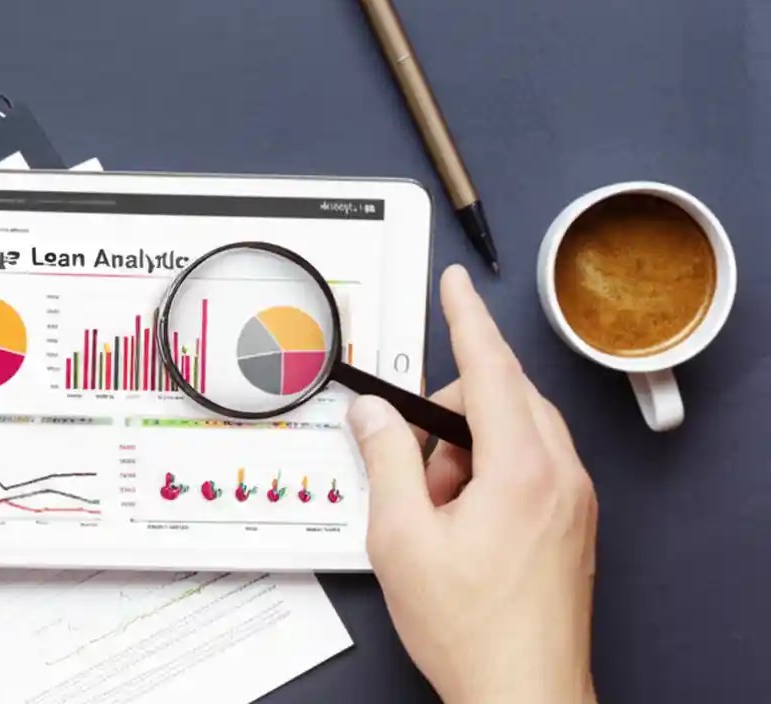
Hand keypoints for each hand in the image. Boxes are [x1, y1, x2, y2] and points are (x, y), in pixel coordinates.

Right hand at [348, 265, 597, 703]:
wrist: (523, 693)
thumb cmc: (472, 628)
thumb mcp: (401, 538)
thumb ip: (385, 460)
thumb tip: (374, 414)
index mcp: (521, 467)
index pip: (490, 367)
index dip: (466, 318)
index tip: (456, 284)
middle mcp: (559, 475)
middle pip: (499, 399)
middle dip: (446, 415)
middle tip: (409, 465)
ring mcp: (572, 500)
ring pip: (513, 434)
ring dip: (464, 452)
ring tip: (432, 513)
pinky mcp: (570, 522)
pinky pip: (527, 468)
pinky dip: (485, 477)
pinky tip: (456, 525)